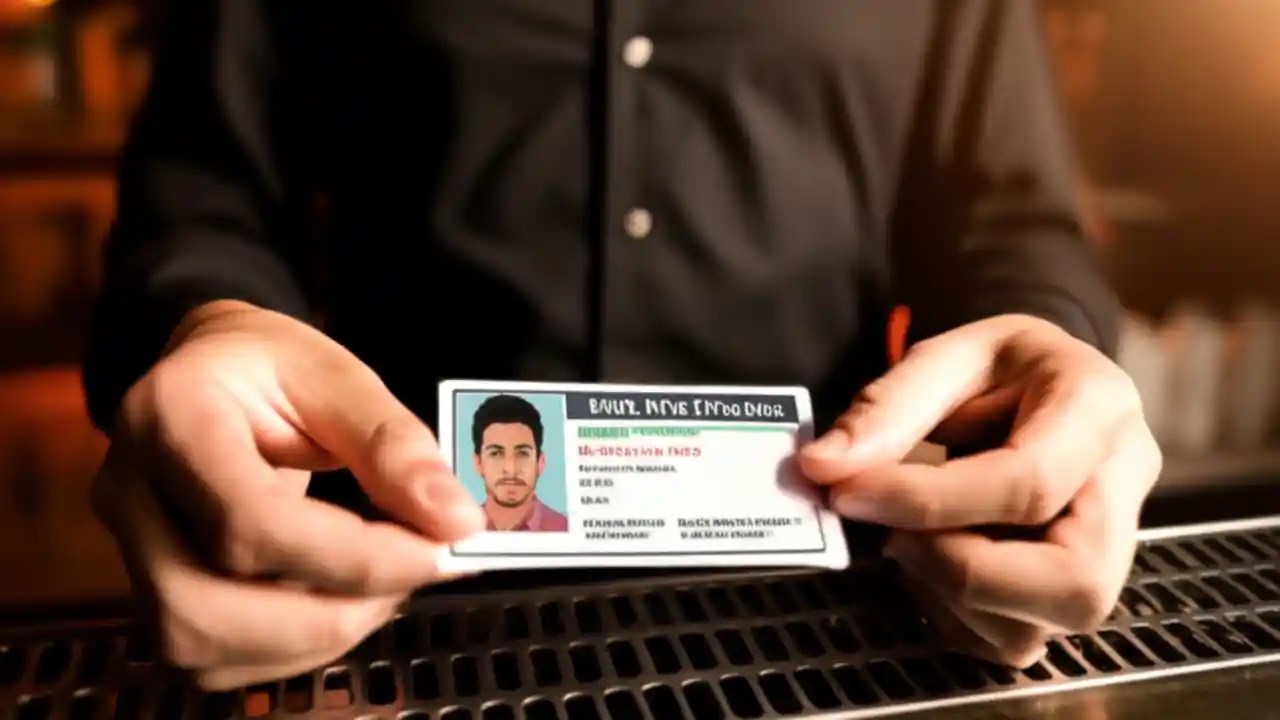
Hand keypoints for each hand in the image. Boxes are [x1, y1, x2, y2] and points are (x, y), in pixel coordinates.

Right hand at [91, 300, 484, 689]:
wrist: (209, 372)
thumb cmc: (272, 367)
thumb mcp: (339, 379)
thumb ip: (394, 446)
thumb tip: (455, 520)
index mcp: (169, 416)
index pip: (250, 520)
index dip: (355, 556)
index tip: (441, 549)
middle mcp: (128, 492)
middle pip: (208, 604)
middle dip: (333, 611)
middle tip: (416, 570)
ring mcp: (127, 551)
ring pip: (202, 646)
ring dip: (315, 636)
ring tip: (383, 586)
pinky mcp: (149, 594)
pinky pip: (211, 659)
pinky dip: (292, 647)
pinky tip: (339, 600)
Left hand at [799, 314, 1160, 666]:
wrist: (1042, 383)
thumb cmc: (1001, 367)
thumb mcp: (946, 354)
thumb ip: (887, 407)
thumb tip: (823, 465)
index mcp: (1100, 410)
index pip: (1029, 483)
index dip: (928, 500)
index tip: (848, 491)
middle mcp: (1123, 491)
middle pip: (1073, 582)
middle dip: (961, 570)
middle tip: (893, 534)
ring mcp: (1111, 552)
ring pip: (1045, 625)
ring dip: (950, 595)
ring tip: (907, 538)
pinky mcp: (1074, 592)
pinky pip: (1016, 640)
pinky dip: (954, 613)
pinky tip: (928, 560)